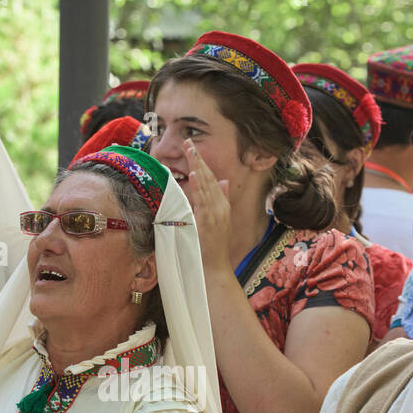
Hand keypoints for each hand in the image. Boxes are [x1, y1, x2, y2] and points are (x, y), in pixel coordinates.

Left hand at [182, 139, 231, 275]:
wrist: (214, 269)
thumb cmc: (211, 250)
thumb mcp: (218, 222)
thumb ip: (220, 200)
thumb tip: (223, 181)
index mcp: (222, 206)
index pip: (213, 180)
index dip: (203, 164)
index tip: (193, 149)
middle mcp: (221, 207)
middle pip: (210, 178)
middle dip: (198, 160)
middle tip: (188, 142)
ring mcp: (216, 214)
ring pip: (206, 186)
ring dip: (197, 167)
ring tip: (190, 151)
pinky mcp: (209, 222)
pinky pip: (203, 201)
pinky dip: (199, 187)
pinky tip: (194, 175)